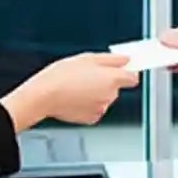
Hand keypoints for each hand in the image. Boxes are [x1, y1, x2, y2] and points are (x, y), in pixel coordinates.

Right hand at [0, 53, 139, 130]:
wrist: (44, 96)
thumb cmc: (61, 76)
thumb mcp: (87, 58)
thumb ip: (111, 59)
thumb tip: (125, 59)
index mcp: (111, 79)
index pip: (133, 77)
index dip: (128, 71)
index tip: (122, 67)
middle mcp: (110, 95)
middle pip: (116, 86)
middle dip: (106, 80)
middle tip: (87, 74)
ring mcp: (101, 108)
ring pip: (104, 97)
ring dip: (96, 92)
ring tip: (77, 85)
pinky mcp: (91, 118)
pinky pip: (95, 108)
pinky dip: (88, 103)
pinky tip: (75, 96)